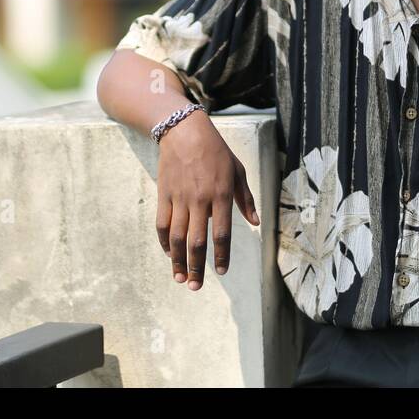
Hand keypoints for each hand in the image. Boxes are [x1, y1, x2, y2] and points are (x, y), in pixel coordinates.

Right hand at [155, 111, 259, 290]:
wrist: (184, 132)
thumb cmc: (216, 151)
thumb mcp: (237, 171)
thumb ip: (245, 199)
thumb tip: (256, 222)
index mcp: (220, 195)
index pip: (222, 233)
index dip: (221, 256)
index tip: (221, 272)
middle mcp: (200, 199)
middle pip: (197, 241)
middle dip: (197, 267)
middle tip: (195, 287)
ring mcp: (180, 198)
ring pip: (177, 237)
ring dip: (178, 261)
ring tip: (180, 278)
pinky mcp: (164, 195)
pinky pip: (162, 224)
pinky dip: (164, 242)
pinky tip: (169, 254)